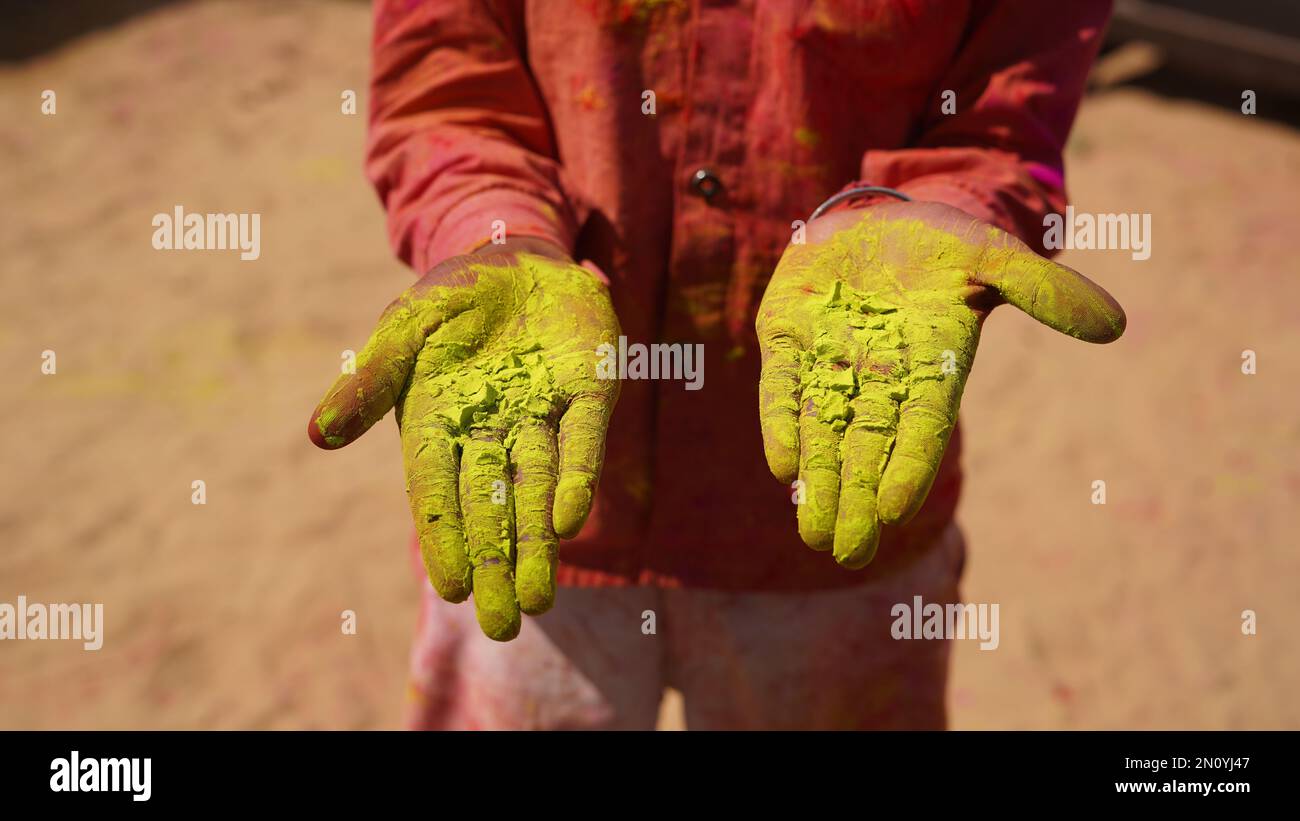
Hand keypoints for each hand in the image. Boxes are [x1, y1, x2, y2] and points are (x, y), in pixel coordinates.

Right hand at [308, 238, 620, 640]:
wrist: (520, 255)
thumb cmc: (452, 298)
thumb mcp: (404, 328)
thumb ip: (370, 379)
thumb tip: (318, 437)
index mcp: (439, 422)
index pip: (438, 492)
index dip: (446, 537)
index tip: (452, 589)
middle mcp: (491, 431)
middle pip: (491, 507)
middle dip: (496, 563)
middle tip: (504, 624)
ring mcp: (542, 415)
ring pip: (537, 488)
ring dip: (537, 542)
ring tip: (539, 600)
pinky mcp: (589, 393)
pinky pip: (581, 442)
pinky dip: (575, 479)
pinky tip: (570, 521)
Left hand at [756, 201, 1124, 567]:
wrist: (876, 220)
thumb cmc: (944, 246)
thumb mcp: (994, 256)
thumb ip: (1042, 289)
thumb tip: (1114, 325)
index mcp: (931, 363)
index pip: (923, 425)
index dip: (910, 466)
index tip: (894, 511)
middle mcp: (878, 373)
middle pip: (867, 445)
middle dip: (856, 499)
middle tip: (846, 552)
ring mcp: (828, 357)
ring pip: (821, 428)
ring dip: (818, 480)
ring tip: (812, 531)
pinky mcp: (785, 336)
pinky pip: (780, 387)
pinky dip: (780, 424)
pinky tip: (784, 467)